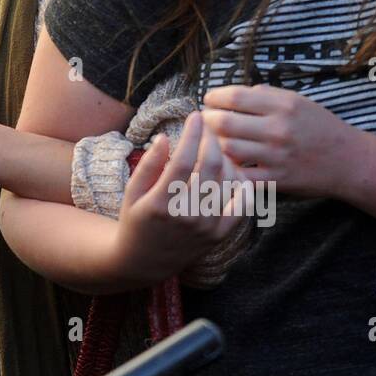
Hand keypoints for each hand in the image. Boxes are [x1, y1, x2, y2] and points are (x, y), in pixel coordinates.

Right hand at [111, 112, 248, 285]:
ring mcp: (206, 227)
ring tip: (216, 146)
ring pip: (228, 181)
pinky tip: (233, 171)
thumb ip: (148, 164)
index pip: (183, 160)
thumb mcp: (132, 191)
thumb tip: (165, 137)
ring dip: (226, 157)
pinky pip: (242, 206)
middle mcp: (186, 216)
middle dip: (212, 139)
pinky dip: (242, 185)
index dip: (191, 134)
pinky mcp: (219, 235)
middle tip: (209, 125)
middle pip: (210, 166)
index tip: (194, 116)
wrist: (145, 260)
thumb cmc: (136, 220)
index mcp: (160, 203)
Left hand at [201, 84, 352, 198]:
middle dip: (207, 120)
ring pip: (228, 149)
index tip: (208, 99)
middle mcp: (279, 129)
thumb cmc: (321, 127)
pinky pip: (241, 175)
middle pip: (225, 123)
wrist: (349, 162)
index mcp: (284, 105)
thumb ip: (268, 95)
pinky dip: (229, 169)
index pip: (235, 97)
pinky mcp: (277, 180)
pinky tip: (225, 162)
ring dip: (214, 144)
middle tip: (204, 120)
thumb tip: (238, 93)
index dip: (214, 97)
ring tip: (211, 140)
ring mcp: (277, 156)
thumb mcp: (299, 102)